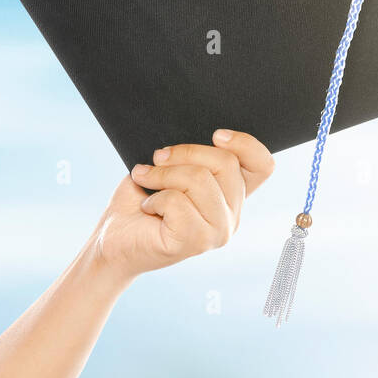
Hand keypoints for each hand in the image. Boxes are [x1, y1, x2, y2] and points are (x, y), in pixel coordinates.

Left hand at [89, 129, 275, 280]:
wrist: (114, 240)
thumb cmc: (141, 202)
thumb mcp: (171, 169)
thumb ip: (194, 157)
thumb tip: (202, 137)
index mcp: (231, 195)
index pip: (263, 166)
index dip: (246, 144)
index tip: (216, 135)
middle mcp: (232, 215)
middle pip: (226, 163)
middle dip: (184, 153)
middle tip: (157, 159)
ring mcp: (218, 231)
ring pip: (200, 180)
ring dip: (163, 174)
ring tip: (146, 180)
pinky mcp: (195, 242)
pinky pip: (177, 201)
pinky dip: (154, 198)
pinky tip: (149, 208)